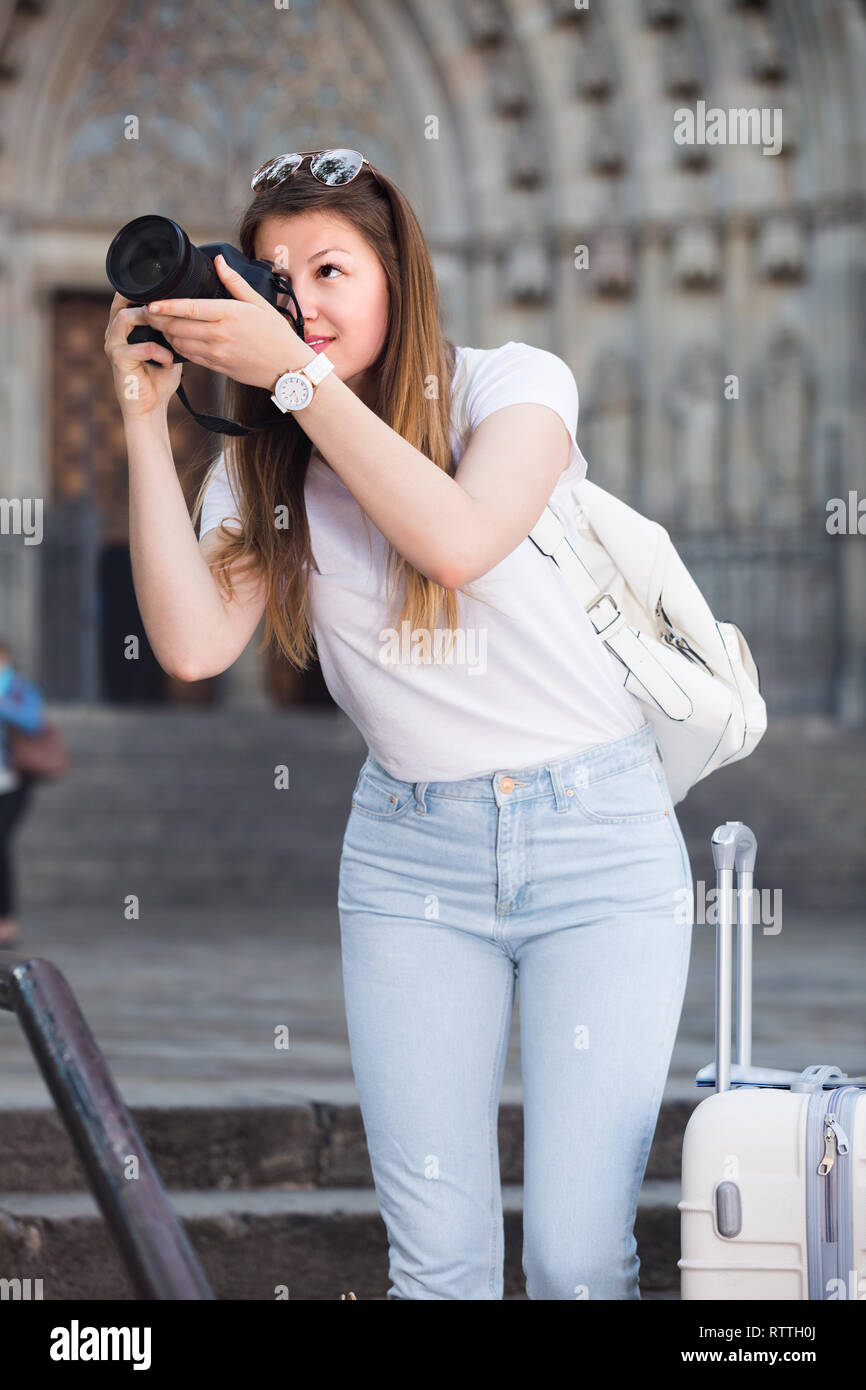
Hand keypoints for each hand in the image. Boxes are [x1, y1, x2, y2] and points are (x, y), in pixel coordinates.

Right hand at [104, 291, 182, 420]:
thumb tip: (186, 313)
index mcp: (123, 330)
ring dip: (149, 320)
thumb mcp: (168, 349)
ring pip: (124, 317)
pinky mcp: (118, 361)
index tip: (166, 295)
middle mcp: (114, 334)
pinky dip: (158, 352)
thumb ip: (170, 331)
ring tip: (168, 332)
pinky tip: (168, 362)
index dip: (141, 292)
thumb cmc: (159, 380)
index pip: (124, 300)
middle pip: (120, 302)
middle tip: (166, 309)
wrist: (150, 409)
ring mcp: (113, 346)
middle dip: (144, 301)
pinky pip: (138, 347)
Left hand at [142, 254, 311, 390]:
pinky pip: (189, 357)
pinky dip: (177, 348)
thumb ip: (234, 282)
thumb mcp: (259, 303)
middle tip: (147, 311)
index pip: (188, 308)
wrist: (288, 369)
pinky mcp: (217, 366)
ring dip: (166, 334)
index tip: (150, 302)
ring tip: (159, 323)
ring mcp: (216, 353)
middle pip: (177, 326)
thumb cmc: (276, 335)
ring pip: (179, 343)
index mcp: (229, 314)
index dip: (165, 306)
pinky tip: (174, 339)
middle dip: (159, 319)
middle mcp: (219, 334)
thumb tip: (218, 262)